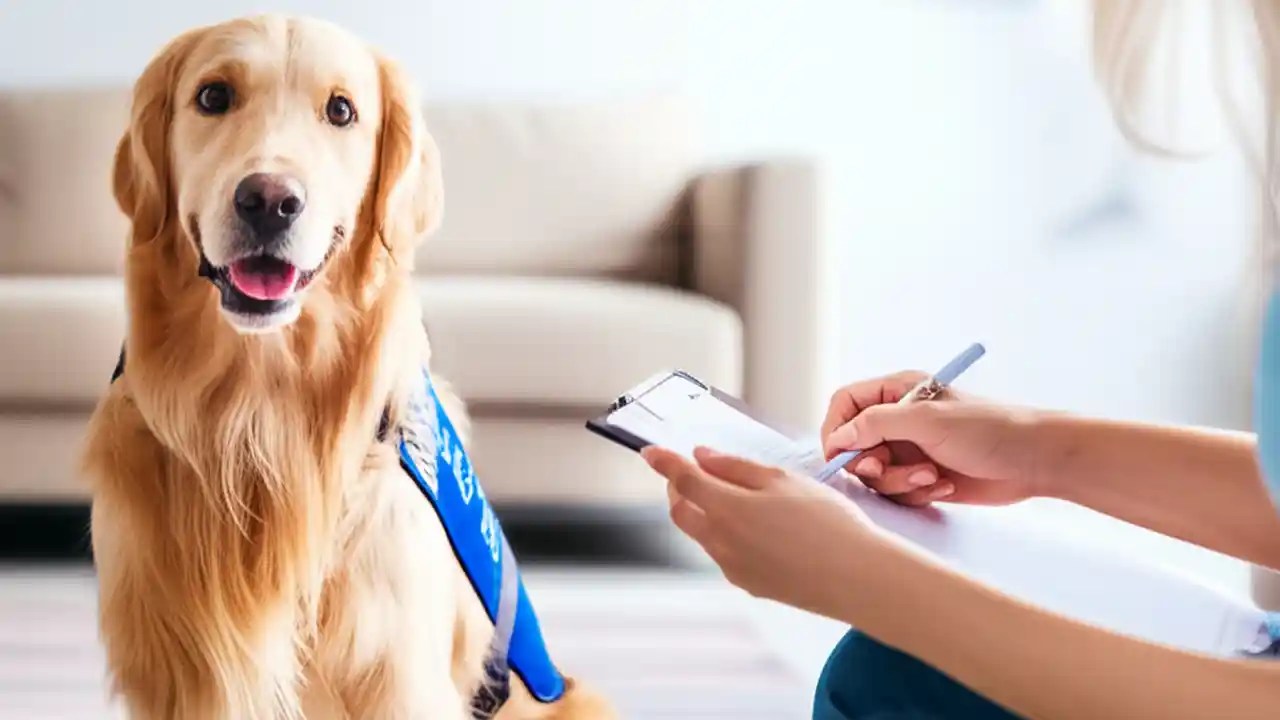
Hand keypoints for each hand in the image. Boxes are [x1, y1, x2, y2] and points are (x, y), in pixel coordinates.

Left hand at [642, 445, 885, 617]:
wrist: (856, 577)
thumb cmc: (827, 523)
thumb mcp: (783, 480)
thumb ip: (736, 467)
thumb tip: (702, 457)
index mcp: (726, 508)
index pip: (681, 480)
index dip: (664, 462)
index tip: (651, 452)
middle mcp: (720, 541)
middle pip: (681, 512)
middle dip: (679, 490)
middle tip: (694, 472)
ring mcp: (732, 567)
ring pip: (701, 534)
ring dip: (704, 513)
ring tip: (735, 497)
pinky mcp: (748, 584)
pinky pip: (723, 554)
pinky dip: (725, 535)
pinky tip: (757, 528)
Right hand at [821, 370, 1047, 506]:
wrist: (1034, 461)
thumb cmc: (988, 429)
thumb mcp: (926, 420)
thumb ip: (876, 424)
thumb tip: (840, 437)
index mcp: (898, 392)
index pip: (846, 404)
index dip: (836, 429)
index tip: (840, 456)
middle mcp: (900, 420)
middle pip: (856, 446)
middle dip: (873, 464)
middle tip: (887, 470)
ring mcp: (911, 450)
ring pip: (876, 474)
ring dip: (899, 482)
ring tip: (931, 478)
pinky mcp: (924, 478)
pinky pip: (898, 492)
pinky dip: (916, 493)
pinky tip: (943, 486)